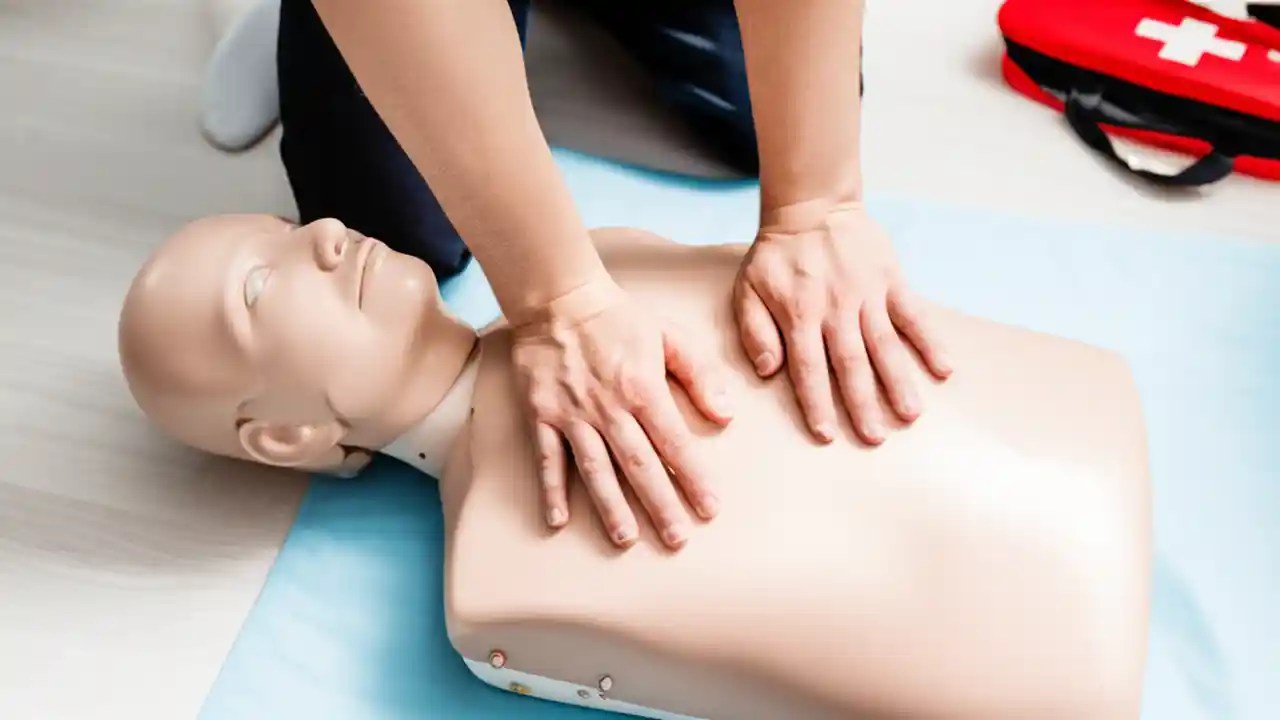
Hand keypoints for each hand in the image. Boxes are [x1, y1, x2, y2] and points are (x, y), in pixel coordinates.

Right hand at [511, 277, 733, 549]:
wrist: (559, 299)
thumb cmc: (618, 318)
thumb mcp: (670, 334)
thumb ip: (701, 373)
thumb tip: (727, 414)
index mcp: (643, 389)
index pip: (674, 442)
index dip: (693, 477)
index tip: (710, 508)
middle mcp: (608, 407)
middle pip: (638, 464)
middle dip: (660, 504)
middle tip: (676, 539)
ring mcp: (572, 414)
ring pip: (595, 468)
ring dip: (610, 506)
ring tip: (625, 538)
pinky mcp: (542, 415)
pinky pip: (547, 458)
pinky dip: (551, 490)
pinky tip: (557, 520)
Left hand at [733, 203, 950, 443]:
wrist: (811, 206)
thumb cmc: (775, 256)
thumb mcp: (748, 289)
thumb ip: (755, 331)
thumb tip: (769, 371)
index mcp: (799, 315)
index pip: (808, 369)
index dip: (817, 403)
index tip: (827, 435)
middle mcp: (835, 309)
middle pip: (851, 364)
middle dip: (862, 403)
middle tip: (875, 437)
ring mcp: (867, 295)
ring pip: (884, 345)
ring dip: (898, 381)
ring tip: (910, 414)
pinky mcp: (890, 280)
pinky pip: (913, 314)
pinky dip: (929, 340)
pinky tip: (944, 368)